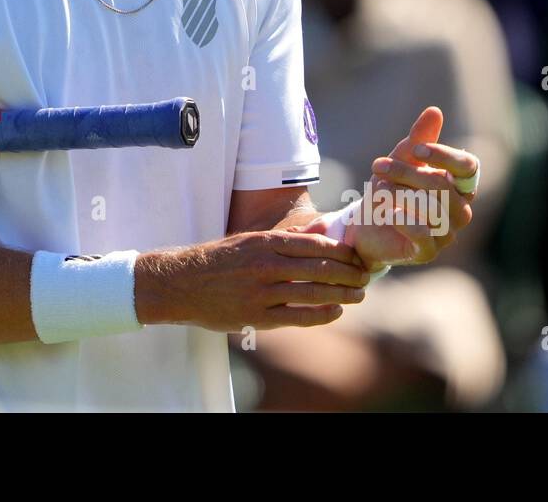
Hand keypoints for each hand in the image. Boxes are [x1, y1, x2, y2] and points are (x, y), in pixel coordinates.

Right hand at [136, 230, 369, 332]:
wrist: (181, 283)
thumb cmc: (218, 260)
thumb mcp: (248, 240)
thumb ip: (282, 238)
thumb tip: (318, 232)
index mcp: (264, 242)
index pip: (314, 245)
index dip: (341, 252)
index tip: (357, 257)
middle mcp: (265, 265)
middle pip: (319, 268)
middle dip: (348, 274)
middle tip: (365, 277)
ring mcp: (261, 292)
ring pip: (313, 292)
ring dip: (342, 294)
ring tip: (359, 295)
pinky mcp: (257, 317)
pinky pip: (298, 316)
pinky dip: (322, 314)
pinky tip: (336, 311)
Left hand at [336, 107, 476, 269]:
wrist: (365, 225)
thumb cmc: (390, 189)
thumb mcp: (401, 160)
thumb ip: (419, 139)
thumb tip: (435, 110)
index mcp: (459, 186)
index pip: (469, 168)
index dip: (445, 156)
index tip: (415, 149)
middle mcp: (460, 211)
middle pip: (443, 187)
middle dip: (408, 173)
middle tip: (378, 165)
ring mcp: (446, 234)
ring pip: (433, 210)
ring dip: (400, 194)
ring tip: (378, 188)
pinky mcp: (427, 252)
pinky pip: (424, 236)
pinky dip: (404, 221)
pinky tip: (388, 211)